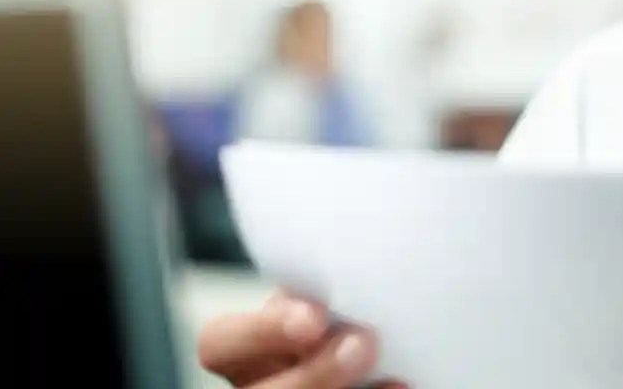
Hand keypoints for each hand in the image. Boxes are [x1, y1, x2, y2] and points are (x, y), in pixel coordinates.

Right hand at [198, 292, 405, 387]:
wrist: (368, 344)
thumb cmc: (342, 315)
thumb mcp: (324, 296)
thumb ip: (324, 287)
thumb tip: (362, 247)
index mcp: (244, 353)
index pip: (220, 343)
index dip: (262, 332)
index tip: (314, 315)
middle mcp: (258, 388)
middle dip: (314, 374)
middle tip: (363, 342)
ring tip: (394, 378)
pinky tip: (403, 388)